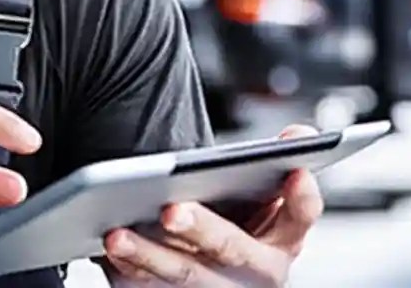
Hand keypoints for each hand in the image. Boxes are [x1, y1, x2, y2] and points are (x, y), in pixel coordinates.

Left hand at [103, 125, 324, 285]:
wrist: (215, 271)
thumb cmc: (237, 224)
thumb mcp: (260, 196)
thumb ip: (274, 163)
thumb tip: (298, 136)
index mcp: (284, 240)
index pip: (302, 215)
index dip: (301, 196)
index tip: (294, 172)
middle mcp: (258, 273)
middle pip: (231, 249)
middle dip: (201, 229)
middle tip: (170, 209)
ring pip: (185, 275)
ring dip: (149, 256)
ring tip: (117, 233)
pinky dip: (130, 273)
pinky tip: (108, 253)